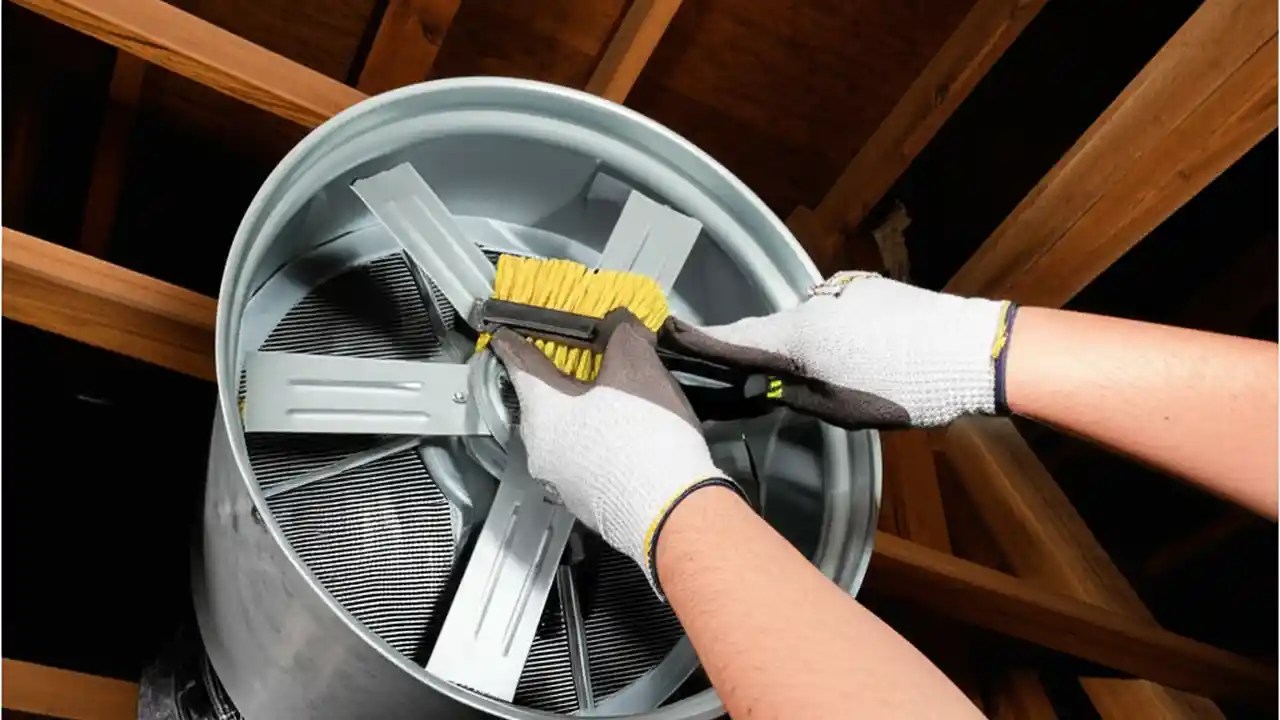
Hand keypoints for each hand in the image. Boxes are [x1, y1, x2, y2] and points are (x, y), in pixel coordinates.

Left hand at [489, 311, 741, 590]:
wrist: (672, 513)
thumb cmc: (643, 434)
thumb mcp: (637, 366)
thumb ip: (622, 334)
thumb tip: (618, 323)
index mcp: (542, 411)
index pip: (519, 365)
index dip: (514, 343)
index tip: (503, 334)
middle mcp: (541, 449)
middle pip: (542, 404)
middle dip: (557, 383)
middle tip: (577, 364)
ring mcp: (562, 483)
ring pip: (564, 436)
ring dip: (581, 417)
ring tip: (610, 402)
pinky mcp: (588, 505)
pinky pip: (586, 464)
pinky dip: (598, 446)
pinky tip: (626, 440)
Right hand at [663, 272, 1016, 427]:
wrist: (969, 351)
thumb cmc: (903, 387)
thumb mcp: (841, 407)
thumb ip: (797, 394)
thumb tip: (769, 387)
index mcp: (800, 333)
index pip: (737, 337)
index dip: (703, 339)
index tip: (671, 334)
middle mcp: (814, 303)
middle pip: (770, 328)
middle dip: (753, 347)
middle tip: (736, 370)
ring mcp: (844, 292)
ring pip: (804, 320)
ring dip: (796, 342)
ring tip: (803, 371)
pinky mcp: (871, 291)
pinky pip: (832, 314)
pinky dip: (825, 333)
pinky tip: (842, 353)